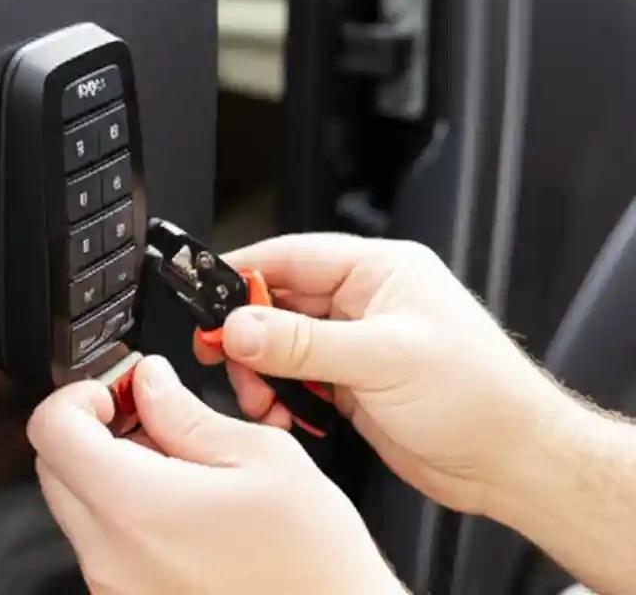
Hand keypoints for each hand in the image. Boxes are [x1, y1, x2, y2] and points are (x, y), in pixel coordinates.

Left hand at [28, 356, 403, 594]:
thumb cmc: (313, 563)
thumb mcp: (263, 458)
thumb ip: (187, 413)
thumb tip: (149, 381)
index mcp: (134, 505)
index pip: (50, 429)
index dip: (79, 395)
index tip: (119, 390)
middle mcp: (110, 554)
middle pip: (55, 468)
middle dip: (93, 430)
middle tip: (150, 418)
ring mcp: (114, 587)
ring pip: (78, 507)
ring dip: (110, 473)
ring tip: (180, 467)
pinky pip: (105, 546)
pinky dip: (127, 515)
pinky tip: (183, 510)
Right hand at [195, 234, 571, 514]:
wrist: (513, 462)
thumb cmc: (480, 398)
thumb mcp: (383, 360)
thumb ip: (303, 343)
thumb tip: (241, 327)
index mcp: (380, 272)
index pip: (293, 256)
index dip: (244, 273)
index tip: (205, 295)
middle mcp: (365, 303)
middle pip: (278, 303)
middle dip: (247, 334)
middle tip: (221, 358)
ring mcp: (357, 344)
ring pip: (280, 345)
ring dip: (260, 372)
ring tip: (261, 399)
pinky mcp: (352, 384)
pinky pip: (296, 380)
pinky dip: (280, 398)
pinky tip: (282, 415)